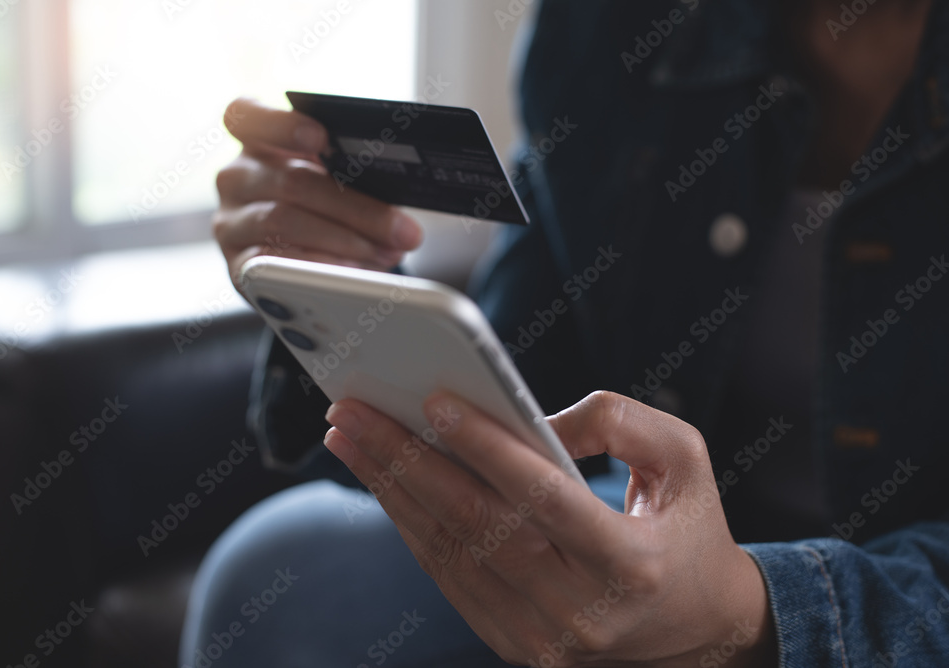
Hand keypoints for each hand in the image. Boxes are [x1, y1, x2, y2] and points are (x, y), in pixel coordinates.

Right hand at [213, 98, 422, 293]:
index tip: (321, 138)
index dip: (283, 125)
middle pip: (292, 182)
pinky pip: (274, 262)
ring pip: (284, 221)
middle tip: (402, 229)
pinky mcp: (237, 264)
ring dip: (344, 239)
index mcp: (259, 139)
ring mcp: (231, 222)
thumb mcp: (333, 178)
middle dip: (356, 207)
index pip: (247, 115)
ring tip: (384, 251)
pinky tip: (348, 269)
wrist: (298, 254)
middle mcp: (237, 176)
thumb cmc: (323, 204)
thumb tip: (399, 205)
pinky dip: (317, 265)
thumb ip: (354, 175)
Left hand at [322, 390, 776, 666]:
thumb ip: (617, 421)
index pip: (542, 498)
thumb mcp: (682, 459)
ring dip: (390, 489)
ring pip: (448, 552)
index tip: (433, 399)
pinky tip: (382, 480)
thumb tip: (527, 417)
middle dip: (405, 462)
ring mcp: (540, 638)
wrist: (694, 627)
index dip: (485, 447)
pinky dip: (409, 523)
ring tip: (349, 436)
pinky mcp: (512, 644)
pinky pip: (447, 576)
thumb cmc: (688, 528)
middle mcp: (579, 611)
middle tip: (352, 411)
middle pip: (474, 526)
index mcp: (631, 565)